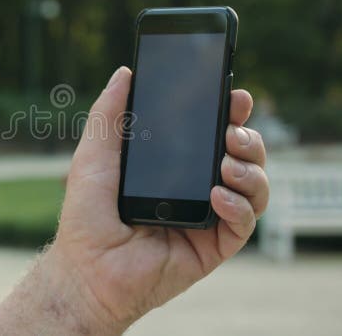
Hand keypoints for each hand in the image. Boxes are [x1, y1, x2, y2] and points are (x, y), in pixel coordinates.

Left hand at [51, 66, 268, 331]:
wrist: (87, 268)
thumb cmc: (87, 214)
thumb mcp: (95, 154)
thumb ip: (110, 114)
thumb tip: (125, 73)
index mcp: (175, 164)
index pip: (212, 132)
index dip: (230, 112)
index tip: (235, 95)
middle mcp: (198, 187)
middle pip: (243, 155)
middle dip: (248, 136)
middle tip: (233, 130)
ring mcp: (210, 217)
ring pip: (254, 186)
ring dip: (250, 168)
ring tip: (226, 163)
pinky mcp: (215, 247)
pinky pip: (244, 223)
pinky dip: (239, 205)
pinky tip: (218, 195)